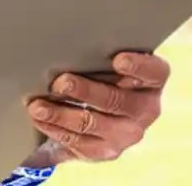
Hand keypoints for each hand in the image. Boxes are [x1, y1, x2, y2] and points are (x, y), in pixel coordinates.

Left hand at [22, 52, 169, 166]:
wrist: (105, 114)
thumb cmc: (105, 74)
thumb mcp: (111, 63)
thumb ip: (101, 54)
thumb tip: (71, 40)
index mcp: (152, 82)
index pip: (154, 72)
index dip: (138, 66)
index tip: (118, 59)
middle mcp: (146, 110)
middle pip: (115, 99)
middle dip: (84, 91)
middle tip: (60, 83)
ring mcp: (127, 134)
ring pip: (90, 123)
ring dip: (60, 113)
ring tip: (38, 105)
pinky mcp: (107, 151)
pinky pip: (77, 141)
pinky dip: (55, 128)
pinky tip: (40, 118)